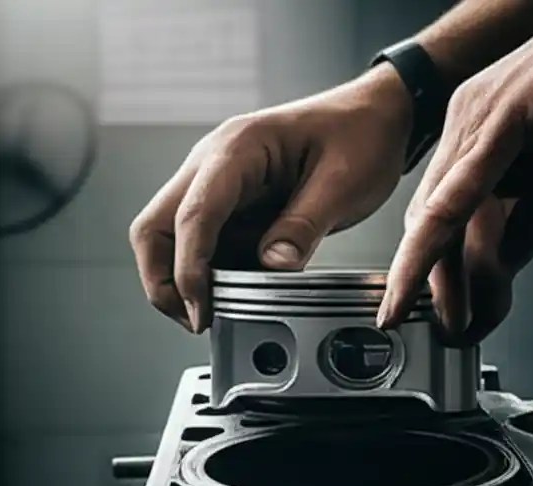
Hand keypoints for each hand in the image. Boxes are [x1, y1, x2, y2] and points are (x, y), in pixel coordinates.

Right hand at [128, 65, 413, 332]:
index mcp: (237, 149)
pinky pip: (208, 245)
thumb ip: (304, 225)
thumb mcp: (343, 182)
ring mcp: (219, 186)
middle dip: (165, 280)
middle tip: (197, 321)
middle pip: (156, 227)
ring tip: (219, 316)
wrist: (376, 116)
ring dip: (185, 280)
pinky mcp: (234, 205)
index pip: (192, 215)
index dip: (189, 270)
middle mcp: (214, 165)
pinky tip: (239, 296)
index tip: (202, 311)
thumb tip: (271, 266)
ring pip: (173, 239)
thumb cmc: (360, 134)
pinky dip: (212, 274)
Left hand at [377, 0, 532, 343]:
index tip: (432, 317)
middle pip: (433, 219)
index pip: (441, 216)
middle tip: (443, 334)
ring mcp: (481, 115)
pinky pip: (471, 174)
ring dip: (434, 272)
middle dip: (430, 285)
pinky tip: (430, 251)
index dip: (430, 272)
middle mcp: (467, 123)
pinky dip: (447, 221)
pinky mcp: (509, 111)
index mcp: (476, 134)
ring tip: (443, 322)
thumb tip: (511, 260)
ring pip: (444, 207)